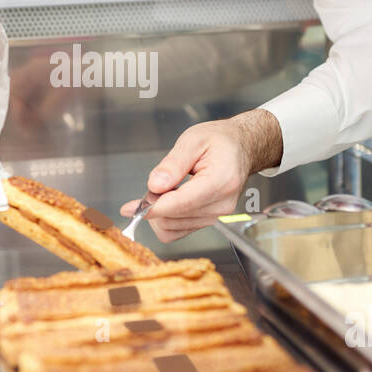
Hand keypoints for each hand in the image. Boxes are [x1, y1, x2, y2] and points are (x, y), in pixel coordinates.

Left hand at [120, 109, 282, 241]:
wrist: (242, 147)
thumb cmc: (220, 141)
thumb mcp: (192, 140)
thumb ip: (172, 164)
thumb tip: (155, 185)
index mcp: (220, 181)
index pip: (180, 204)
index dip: (152, 208)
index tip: (130, 207)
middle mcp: (222, 204)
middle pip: (173, 219)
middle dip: (154, 205)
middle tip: (155, 183)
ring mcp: (218, 216)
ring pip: (173, 229)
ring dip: (159, 213)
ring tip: (166, 188)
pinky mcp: (212, 221)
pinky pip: (179, 231)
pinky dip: (166, 219)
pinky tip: (168, 201)